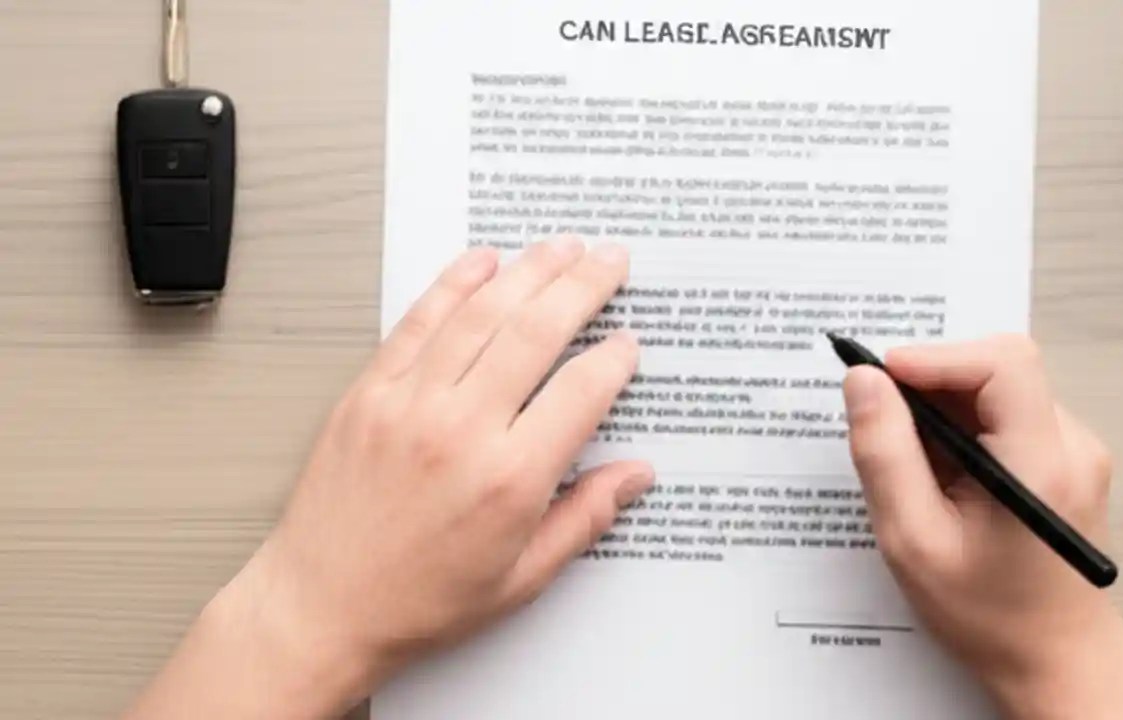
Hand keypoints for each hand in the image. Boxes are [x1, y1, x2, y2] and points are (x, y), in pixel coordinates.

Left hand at [125, 239, 653, 718]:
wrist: (320, 608)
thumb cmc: (417, 601)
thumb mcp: (520, 579)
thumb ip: (583, 518)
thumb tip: (635, 476)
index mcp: (509, 480)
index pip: (581, 392)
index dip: (613, 359)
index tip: (627, 345)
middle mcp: (462, 430)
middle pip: (537, 333)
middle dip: (582, 287)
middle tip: (609, 260)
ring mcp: (410, 404)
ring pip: (482, 314)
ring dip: (528, 272)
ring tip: (560, 248)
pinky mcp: (369, 394)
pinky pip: (418, 323)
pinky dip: (453, 284)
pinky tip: (482, 262)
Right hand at [843, 336, 1122, 719]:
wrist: (1057, 659)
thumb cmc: (989, 615)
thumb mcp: (913, 540)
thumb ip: (885, 454)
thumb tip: (863, 382)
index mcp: (1041, 465)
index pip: (1002, 364)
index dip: (936, 357)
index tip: (881, 376)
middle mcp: (1072, 446)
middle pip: (999, 367)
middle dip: (933, 379)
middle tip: (884, 417)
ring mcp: (1075, 451)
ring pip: (1000, 389)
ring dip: (946, 406)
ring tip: (912, 462)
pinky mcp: (1065, 459)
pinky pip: (1007, 414)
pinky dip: (964, 425)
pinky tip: (940, 474)